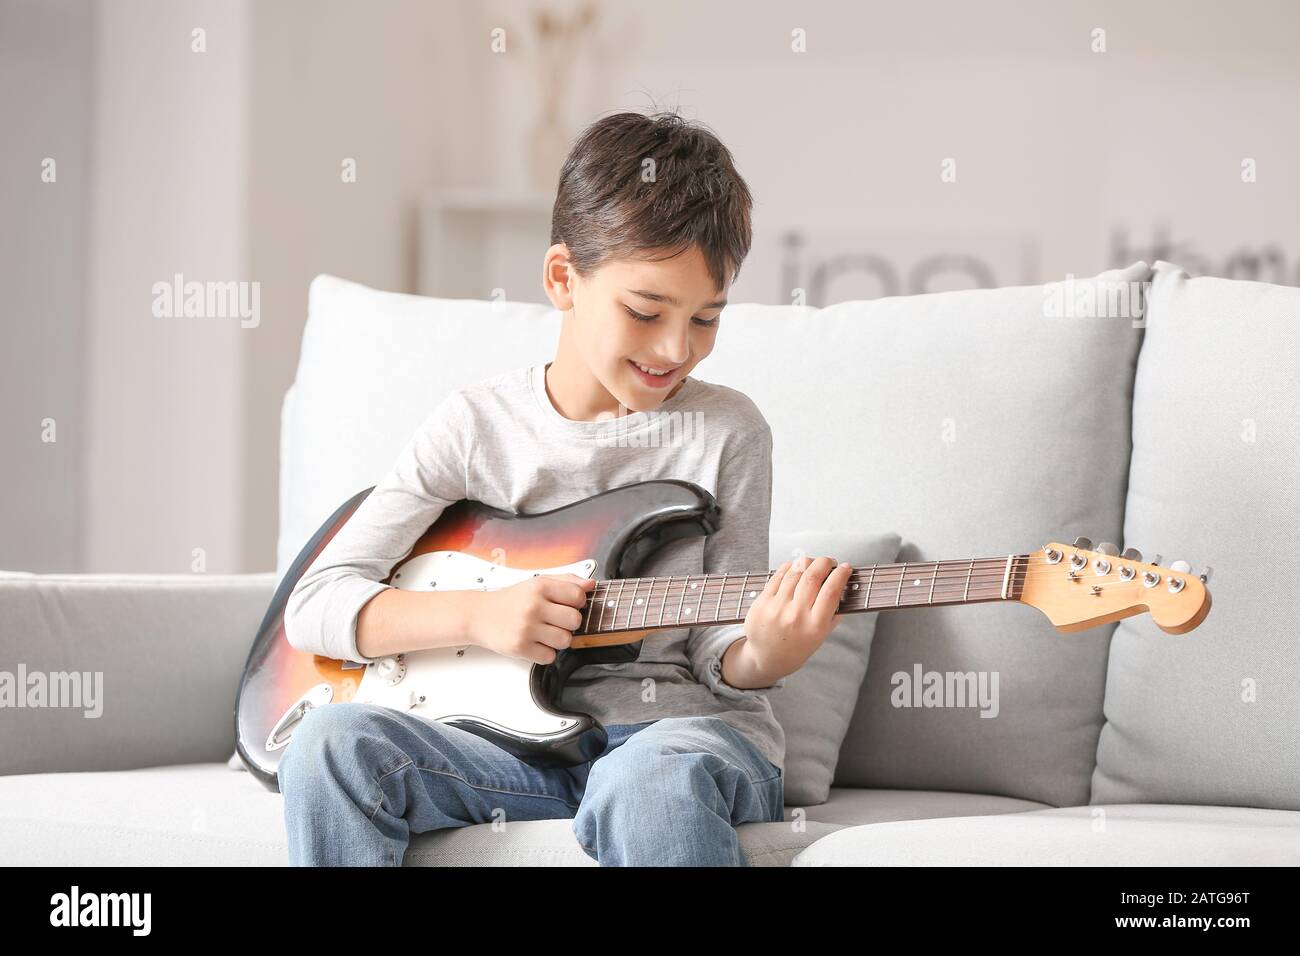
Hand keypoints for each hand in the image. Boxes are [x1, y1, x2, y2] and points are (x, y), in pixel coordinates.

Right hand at [469, 573, 594, 664]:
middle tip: (557, 621)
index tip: (569, 605)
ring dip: (558, 640)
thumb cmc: (512, 600)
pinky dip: (545, 653)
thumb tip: (591, 584)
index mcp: (539, 586)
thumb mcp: (537, 583)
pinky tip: (535, 643)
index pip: (578, 595)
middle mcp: (533, 606)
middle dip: (569, 623)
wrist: (479, 615)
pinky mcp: (520, 647)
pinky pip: (549, 657)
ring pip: (565, 641)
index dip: (578, 602)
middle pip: (575, 620)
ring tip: (545, 633)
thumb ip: (566, 581)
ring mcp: (526, 628)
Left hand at [740, 555, 852, 680]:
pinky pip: (778, 576)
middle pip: (813, 576)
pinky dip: (790, 567)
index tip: (846, 568)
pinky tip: (795, 567)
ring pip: (795, 572)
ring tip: (812, 564)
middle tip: (829, 562)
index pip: (831, 591)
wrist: (767, 658)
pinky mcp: (762, 602)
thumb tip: (843, 587)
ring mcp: (777, 607)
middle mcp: (796, 616)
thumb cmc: (796, 648)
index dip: (841, 574)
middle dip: (824, 562)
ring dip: (807, 562)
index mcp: (815, 626)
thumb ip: (833, 613)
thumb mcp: (821, 636)